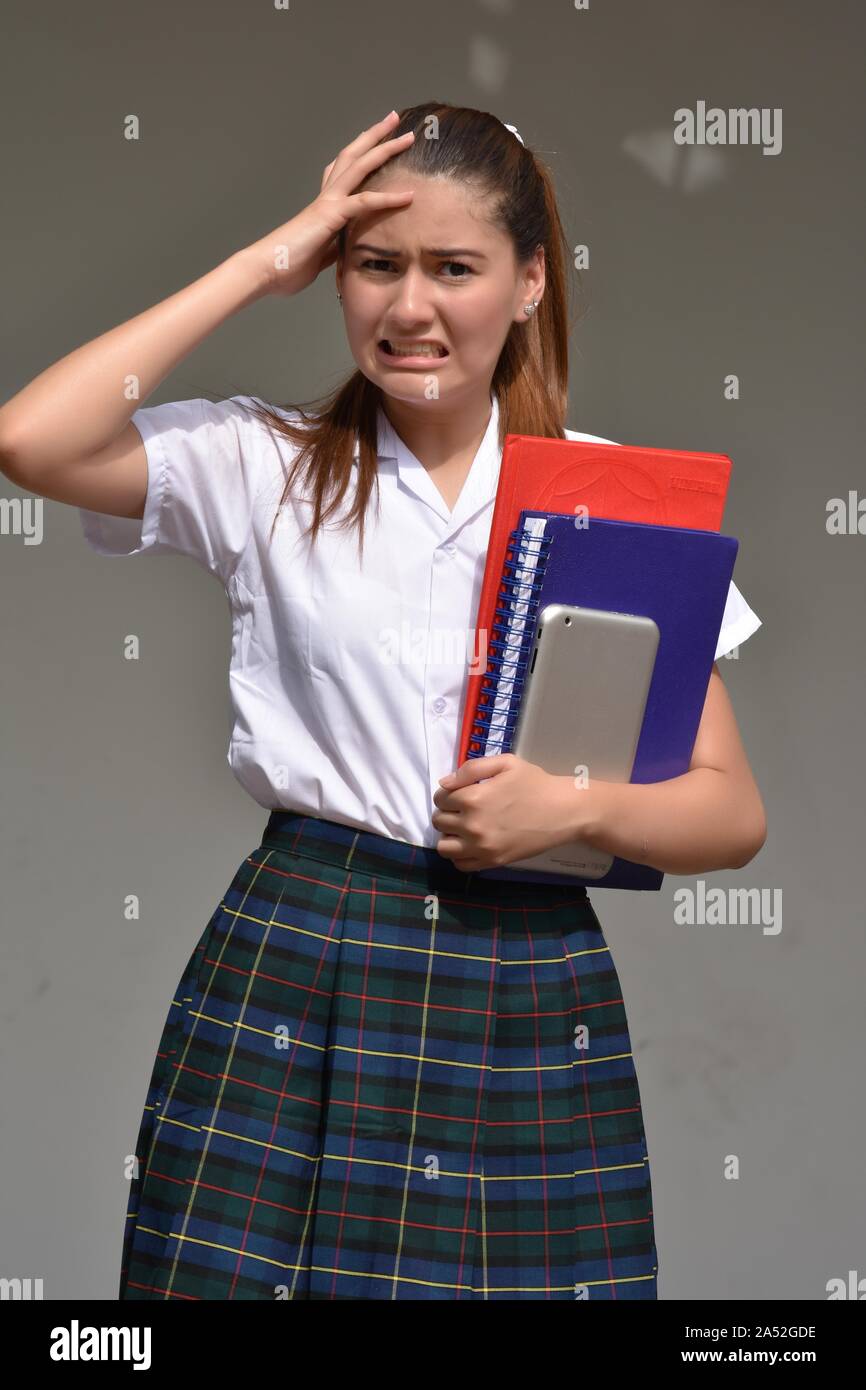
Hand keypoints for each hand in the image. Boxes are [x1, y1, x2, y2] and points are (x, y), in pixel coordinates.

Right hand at [242, 111, 415, 297]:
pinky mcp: (330, 216)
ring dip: (384, 148)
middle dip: (374, 136)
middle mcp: (326, 196)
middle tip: (394, 119)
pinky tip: (408, 195)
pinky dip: (388, 198)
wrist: (265, 269)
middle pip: (352, 156)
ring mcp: (328, 202)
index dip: (360, 154)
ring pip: (359, 165)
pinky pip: (364, 202)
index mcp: (323, 205)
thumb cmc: (288, 265)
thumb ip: (335, 245)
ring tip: (407, 136)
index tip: (376, 142)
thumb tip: (346, 248)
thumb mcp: (320, 255)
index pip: (342, 172)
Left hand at [432, 753, 594, 872]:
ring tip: (463, 828)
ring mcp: (482, 847)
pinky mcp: (492, 861)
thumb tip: (445, 783)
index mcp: (473, 798)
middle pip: (439, 821)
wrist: (563, 812)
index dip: (447, 793)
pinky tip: (471, 843)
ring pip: (444, 846)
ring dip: (449, 835)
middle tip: (463, 809)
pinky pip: (460, 864)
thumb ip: (471, 769)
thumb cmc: (535, 783)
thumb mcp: (505, 763)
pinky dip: (460, 854)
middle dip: (447, 812)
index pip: (440, 798)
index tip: (458, 793)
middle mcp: (472, 825)